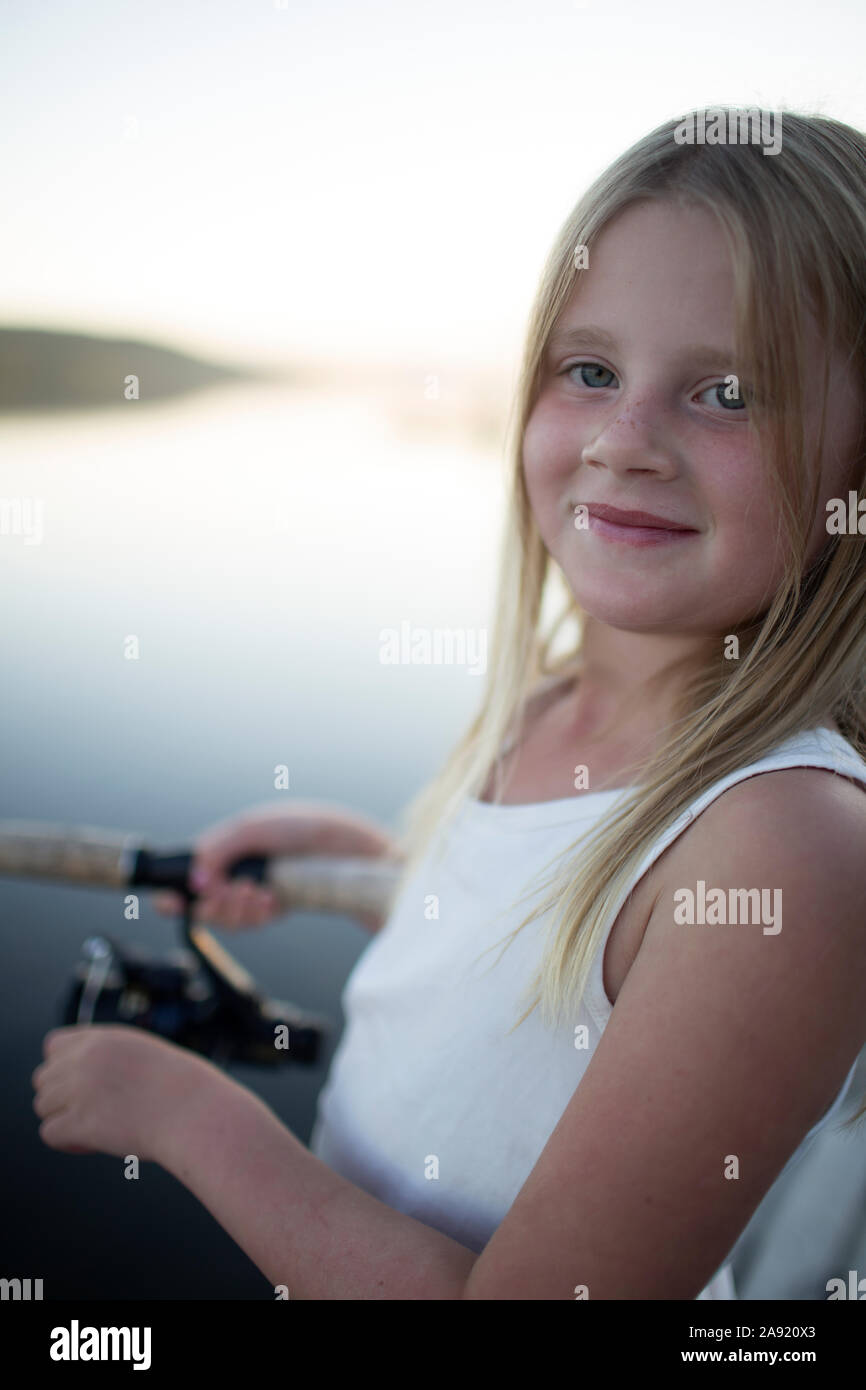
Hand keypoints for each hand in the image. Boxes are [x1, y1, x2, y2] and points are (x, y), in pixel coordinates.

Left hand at [32, 1024, 226, 1162]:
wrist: (198, 1112)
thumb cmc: (184, 1090)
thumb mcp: (146, 1055)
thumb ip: (112, 1060)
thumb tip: (81, 1084)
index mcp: (105, 1038)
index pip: (53, 1045)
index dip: (64, 1067)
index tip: (86, 1084)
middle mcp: (86, 1059)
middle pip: (43, 1079)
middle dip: (62, 1097)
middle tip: (94, 1112)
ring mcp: (81, 1089)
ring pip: (43, 1107)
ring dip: (64, 1119)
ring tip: (98, 1128)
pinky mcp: (81, 1122)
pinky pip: (50, 1133)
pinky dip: (68, 1142)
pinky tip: (94, 1143)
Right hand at [153, 800, 399, 932]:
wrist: (354, 852)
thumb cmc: (309, 828)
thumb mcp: (255, 827)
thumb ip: (219, 849)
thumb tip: (195, 879)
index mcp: (230, 845)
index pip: (191, 872)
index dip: (175, 891)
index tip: (168, 902)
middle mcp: (239, 869)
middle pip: (204, 901)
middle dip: (214, 902)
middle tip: (234, 892)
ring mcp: (257, 890)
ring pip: (226, 917)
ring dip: (236, 909)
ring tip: (259, 894)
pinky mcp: (276, 908)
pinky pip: (251, 924)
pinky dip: (255, 916)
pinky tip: (272, 902)